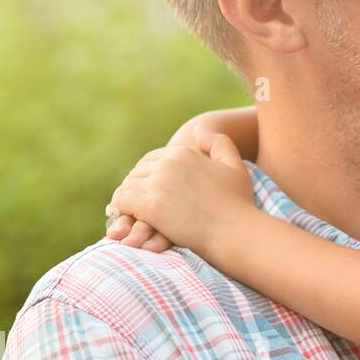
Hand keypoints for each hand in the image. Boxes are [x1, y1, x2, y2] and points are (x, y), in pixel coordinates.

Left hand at [107, 126, 251, 254]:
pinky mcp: (150, 206)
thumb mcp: (234, 164)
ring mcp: (157, 184)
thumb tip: (197, 129)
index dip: (149, 173)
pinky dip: (122, 208)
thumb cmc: (238, 201)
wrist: (234, 230)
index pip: (152, 158)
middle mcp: (167, 164)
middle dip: (136, 186)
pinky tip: (129, 217)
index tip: (151, 187)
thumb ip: (218, 142)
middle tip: (137, 201)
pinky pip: (123, 201)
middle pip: (138, 172)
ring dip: (127, 198)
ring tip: (131, 210)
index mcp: (183, 153)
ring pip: (128, 186)